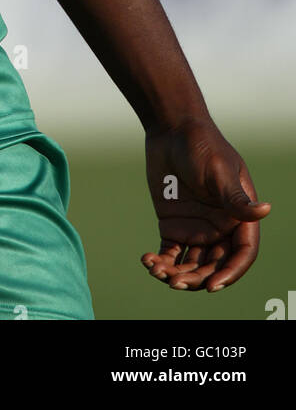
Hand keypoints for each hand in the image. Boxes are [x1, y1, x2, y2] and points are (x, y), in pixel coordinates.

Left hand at [141, 117, 270, 291]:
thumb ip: (235, 197)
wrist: (170, 129)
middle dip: (197, 279)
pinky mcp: (172, 226)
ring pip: (191, 265)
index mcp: (238, 217)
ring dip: (176, 274)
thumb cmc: (202, 145)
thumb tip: (265, 210)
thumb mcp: (219, 170)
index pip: (241, 254)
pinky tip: (148, 260)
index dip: (230, 273)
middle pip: (214, 266)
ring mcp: (195, 229)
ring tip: (156, 270)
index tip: (212, 285)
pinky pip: (169, 253)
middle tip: (175, 281)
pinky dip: (160, 262)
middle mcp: (219, 228)